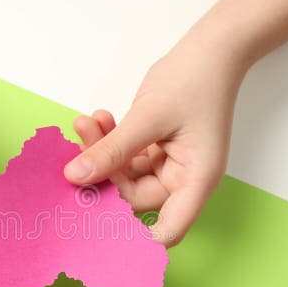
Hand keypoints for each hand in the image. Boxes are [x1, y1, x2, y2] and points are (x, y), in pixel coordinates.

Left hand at [65, 42, 241, 246]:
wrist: (212, 48)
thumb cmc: (195, 79)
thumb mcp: (148, 117)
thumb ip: (112, 150)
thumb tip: (75, 177)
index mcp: (196, 181)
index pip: (167, 230)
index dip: (135, 238)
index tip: (96, 224)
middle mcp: (184, 180)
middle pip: (134, 199)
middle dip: (105, 173)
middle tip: (81, 144)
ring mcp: (170, 166)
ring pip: (124, 176)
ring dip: (103, 153)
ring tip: (88, 123)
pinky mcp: (157, 151)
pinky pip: (126, 158)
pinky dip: (111, 142)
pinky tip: (99, 120)